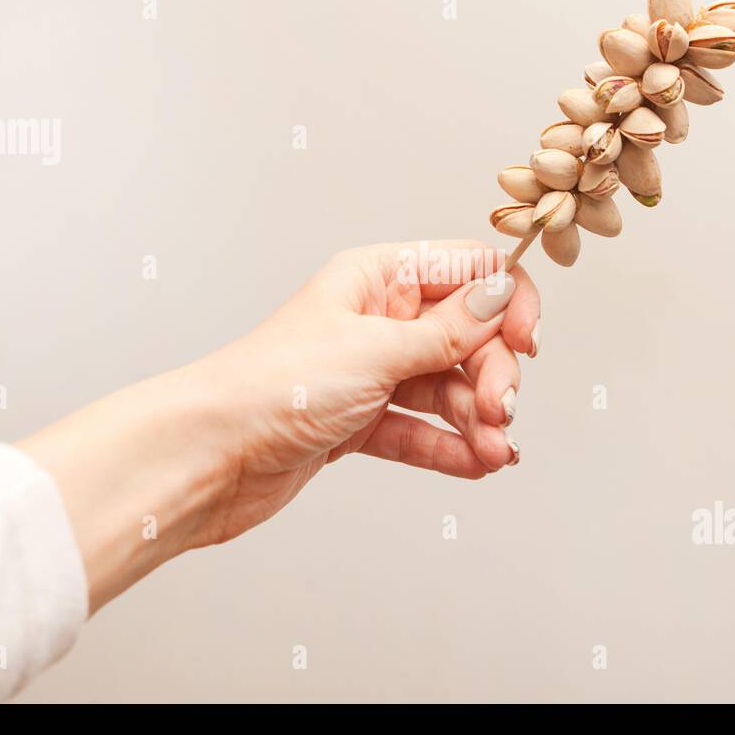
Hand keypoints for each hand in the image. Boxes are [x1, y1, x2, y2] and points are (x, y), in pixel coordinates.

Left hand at [20, 240, 541, 611]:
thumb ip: (447, 330)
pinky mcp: (359, 421)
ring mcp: (369, 372)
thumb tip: (501, 293)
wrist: (208, 457)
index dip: (506, 303)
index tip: (527, 344)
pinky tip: (477, 464)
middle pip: (466, 337)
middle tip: (501, 413)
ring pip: (447, 387)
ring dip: (479, 420)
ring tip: (495, 453)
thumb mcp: (374, 351)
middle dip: (493, 375)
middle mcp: (376, 320)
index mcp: (377, 278)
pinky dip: (451, 446)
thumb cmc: (269, 387)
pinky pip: (421, 428)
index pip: (467, 270)